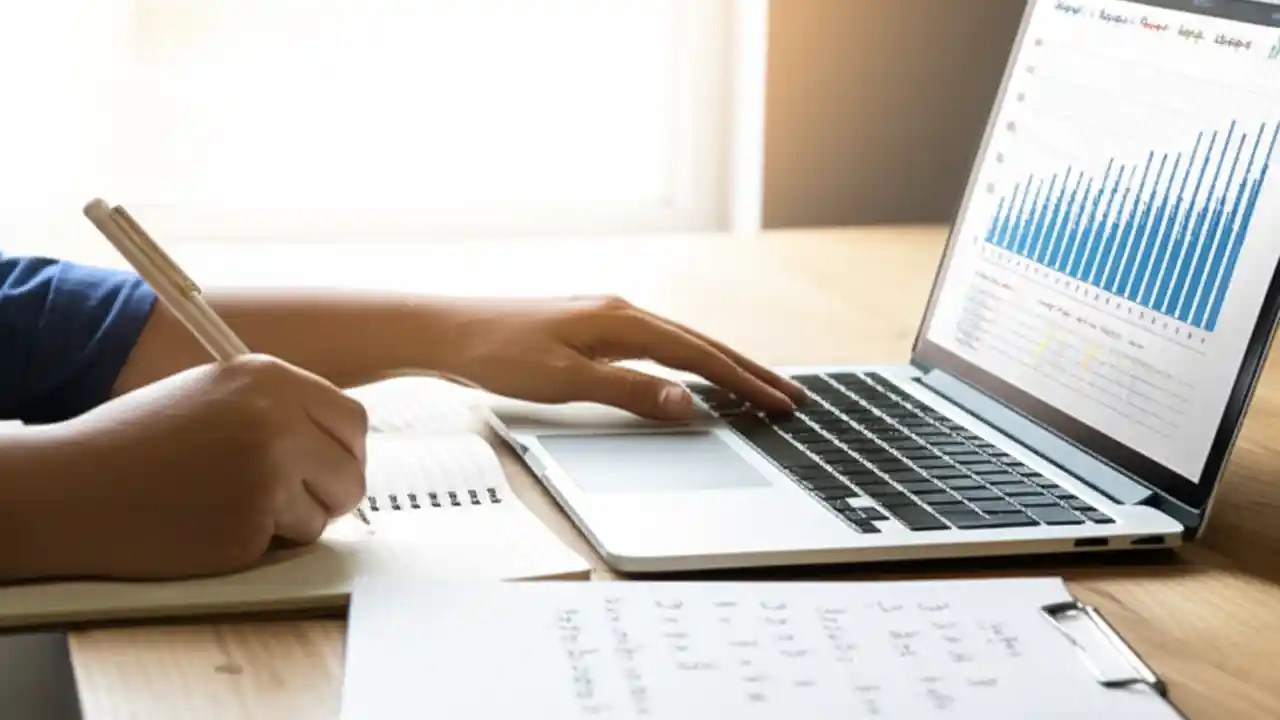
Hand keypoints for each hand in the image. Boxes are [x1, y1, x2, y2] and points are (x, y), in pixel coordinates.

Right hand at [31, 355, 366, 578]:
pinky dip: (260, 543)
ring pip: (324, 513)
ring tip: (233, 505)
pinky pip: (285, 542)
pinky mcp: (252, 523)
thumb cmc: (139, 443)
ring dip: (294, 521)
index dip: (345, 450)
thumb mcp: (215, 394)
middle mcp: (278, 421)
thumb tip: (337, 444)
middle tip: (301, 501)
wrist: (76, 486)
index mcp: (270, 379)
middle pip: (352, 471)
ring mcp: (269, 474)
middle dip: (333, 493)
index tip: (332, 467)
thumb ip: (279, 410)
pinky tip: (212, 523)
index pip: (351, 420)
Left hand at [436, 296, 805, 419]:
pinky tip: (691, 373)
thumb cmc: (497, 354)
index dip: (744, 380)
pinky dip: (688, 360)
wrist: (445, 329)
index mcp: (622, 321)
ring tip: (756, 386)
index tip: (781, 401)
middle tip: (791, 396)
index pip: (699, 355)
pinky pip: (657, 344)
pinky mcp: (591, 328)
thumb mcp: (566, 381)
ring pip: (681, 342)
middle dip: (747, 371)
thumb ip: (631, 391)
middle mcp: (622, 311)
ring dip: (721, 365)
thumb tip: (689, 403)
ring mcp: (607, 317)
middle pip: (700, 343)